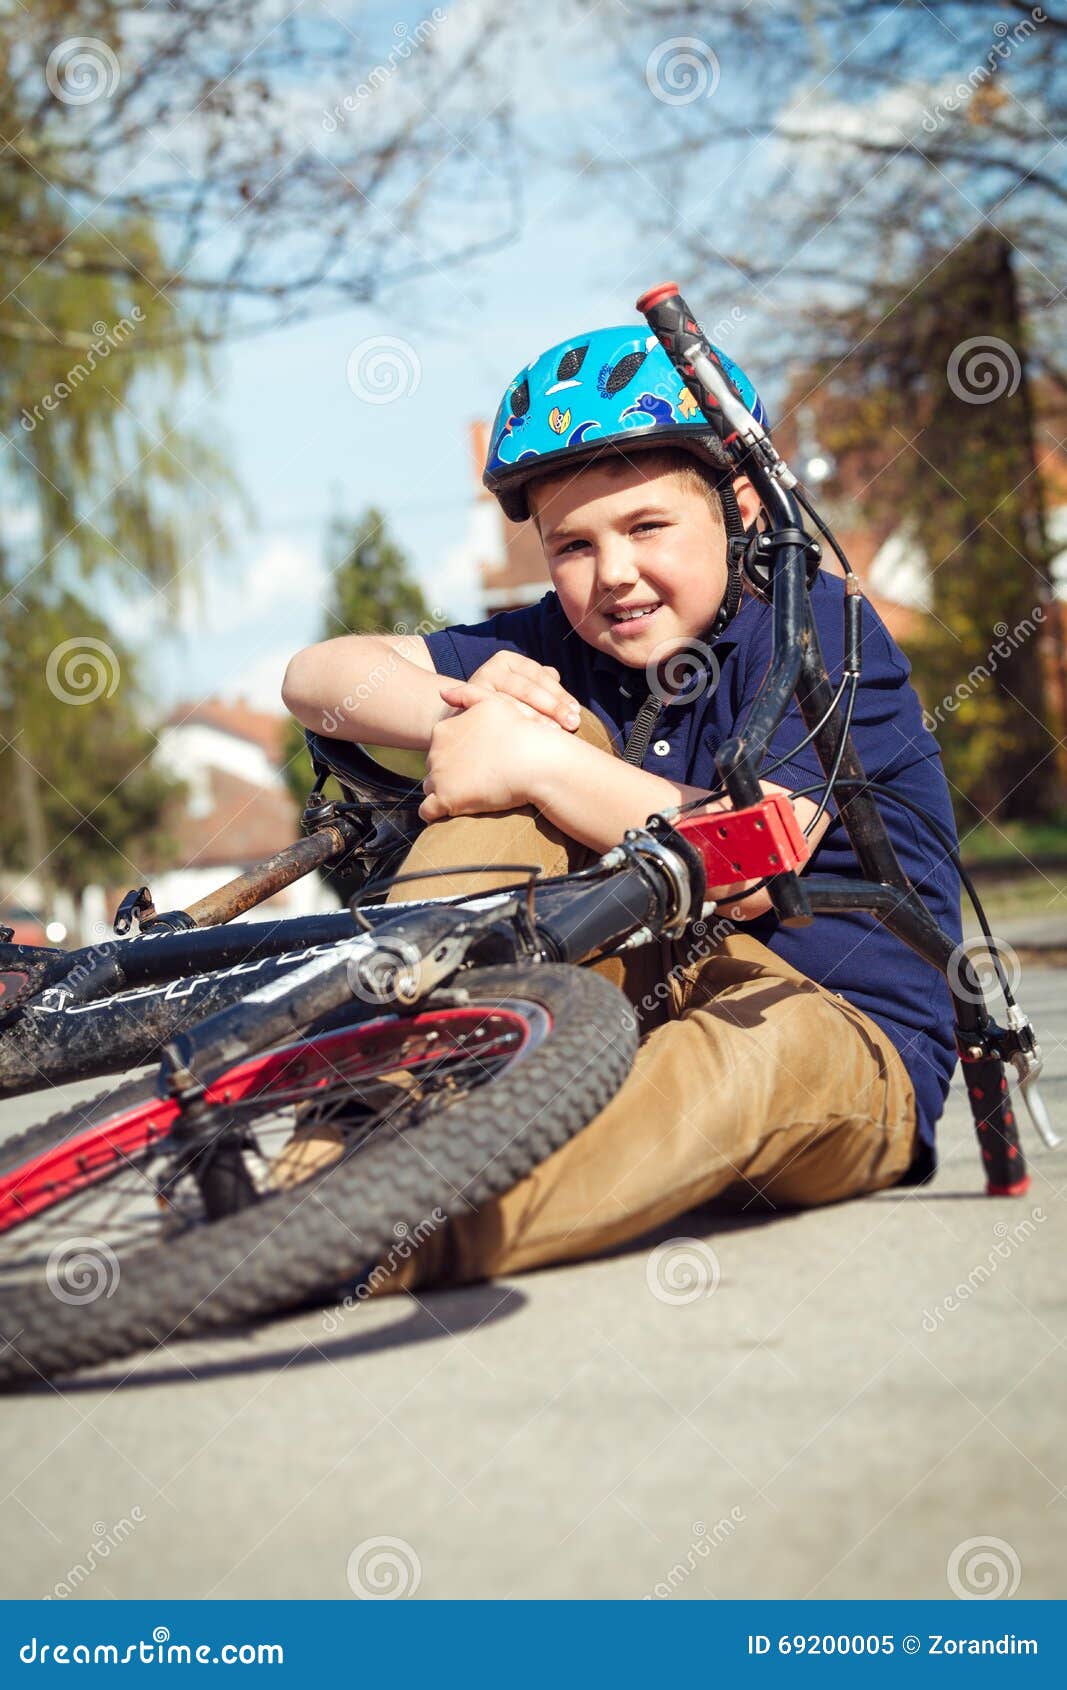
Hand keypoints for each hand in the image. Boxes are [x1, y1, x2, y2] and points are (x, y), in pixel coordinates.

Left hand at [419, 692, 558, 822]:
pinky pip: (427, 812)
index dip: (457, 755)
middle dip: (450, 773)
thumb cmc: (520, 731)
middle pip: (435, 767)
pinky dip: (435, 814)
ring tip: (469, 796)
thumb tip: (441, 692)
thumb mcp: (493, 702)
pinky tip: (450, 813)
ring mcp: (439, 777)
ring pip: (431, 788)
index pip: (439, 746)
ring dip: (444, 792)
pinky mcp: (446, 799)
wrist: (535, 760)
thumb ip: (467, 693)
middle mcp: (435, 752)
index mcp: (443, 730)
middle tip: (477, 779)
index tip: (476, 761)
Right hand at [455, 650, 582, 729]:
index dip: (559, 693)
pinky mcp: (466, 706)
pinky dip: (510, 727)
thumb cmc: (502, 703)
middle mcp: (491, 669)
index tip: (576, 710)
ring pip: (509, 703)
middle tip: (571, 723)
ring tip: (554, 732)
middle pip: (526, 688)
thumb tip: (556, 675)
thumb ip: (540, 682)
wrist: (462, 717)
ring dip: (533, 719)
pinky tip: (525, 738)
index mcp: (507, 660)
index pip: (538, 675)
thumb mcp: (520, 687)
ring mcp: (476, 686)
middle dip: (551, 707)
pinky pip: (492, 717)